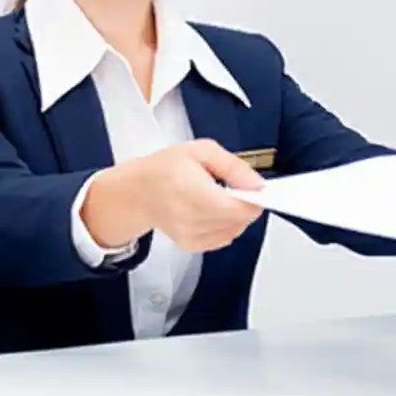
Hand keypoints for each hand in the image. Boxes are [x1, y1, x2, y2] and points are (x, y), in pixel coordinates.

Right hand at [86, 139, 265, 252]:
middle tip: (236, 187)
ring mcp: (190, 235)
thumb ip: (233, 166)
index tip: (256, 189)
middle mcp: (190, 218)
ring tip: (219, 196)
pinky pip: (224, 238)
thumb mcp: (201, 151)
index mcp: (192, 191)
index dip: (254, 199)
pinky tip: (214, 210)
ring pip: (234, 230)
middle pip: (239, 220)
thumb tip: (257, 184)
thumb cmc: (165, 168)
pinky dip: (226, 225)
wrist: (137, 192)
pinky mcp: (191, 245)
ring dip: (236, 215)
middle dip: (246, 204)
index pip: (237, 208)